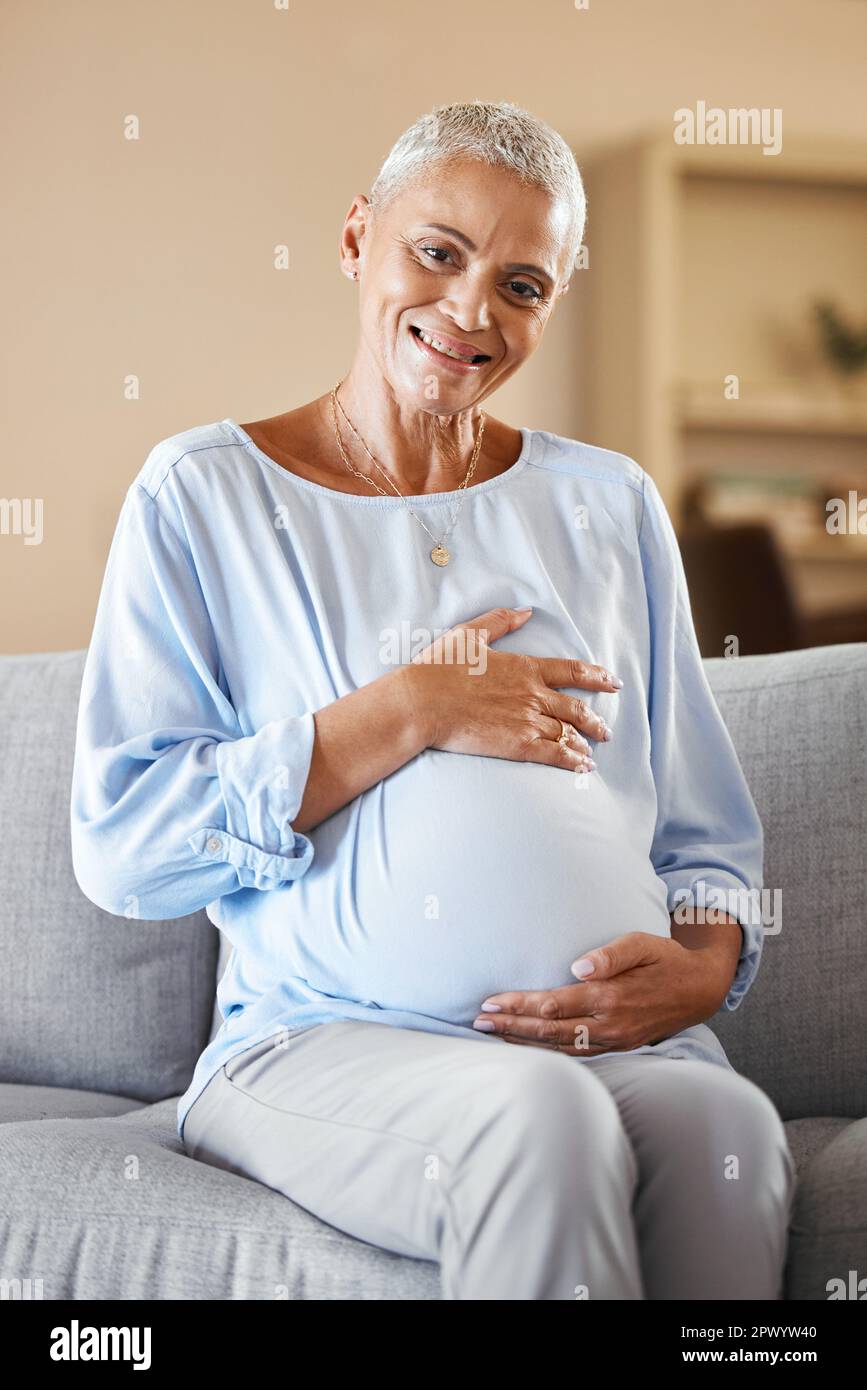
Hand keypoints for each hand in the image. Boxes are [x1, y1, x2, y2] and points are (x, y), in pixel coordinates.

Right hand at [405, 605, 620, 772]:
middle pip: (577, 708)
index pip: (572, 671)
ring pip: (568, 733)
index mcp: (525, 668)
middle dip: (595, 720)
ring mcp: (528, 721)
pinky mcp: (519, 745)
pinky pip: (555, 754)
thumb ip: (500, 621)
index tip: (613, 683)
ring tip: (592, 752)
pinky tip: (585, 767)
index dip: (597, 677)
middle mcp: (533, 695)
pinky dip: (574, 761)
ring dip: (584, 743)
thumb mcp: (470, 634)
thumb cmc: (440, 668)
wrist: (422, 703)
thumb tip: (526, 611)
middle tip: (606, 729)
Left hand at [472, 929, 739, 1054]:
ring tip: (493, 1036)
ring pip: (559, 1046)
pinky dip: (548, 1050)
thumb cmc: (665, 959)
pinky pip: (576, 1052)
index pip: (552, 1005)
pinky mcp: (618, 1046)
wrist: (700, 989)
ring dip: (524, 1042)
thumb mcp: (643, 944)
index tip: (490, 1002)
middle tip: (478, 1022)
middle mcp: (609, 1025)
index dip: (519, 1005)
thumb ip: (611, 955)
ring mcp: (614, 1040)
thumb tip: (578, 967)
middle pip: (549, 1030)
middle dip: (511, 1026)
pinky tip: (529, 1046)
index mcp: (610, 997)